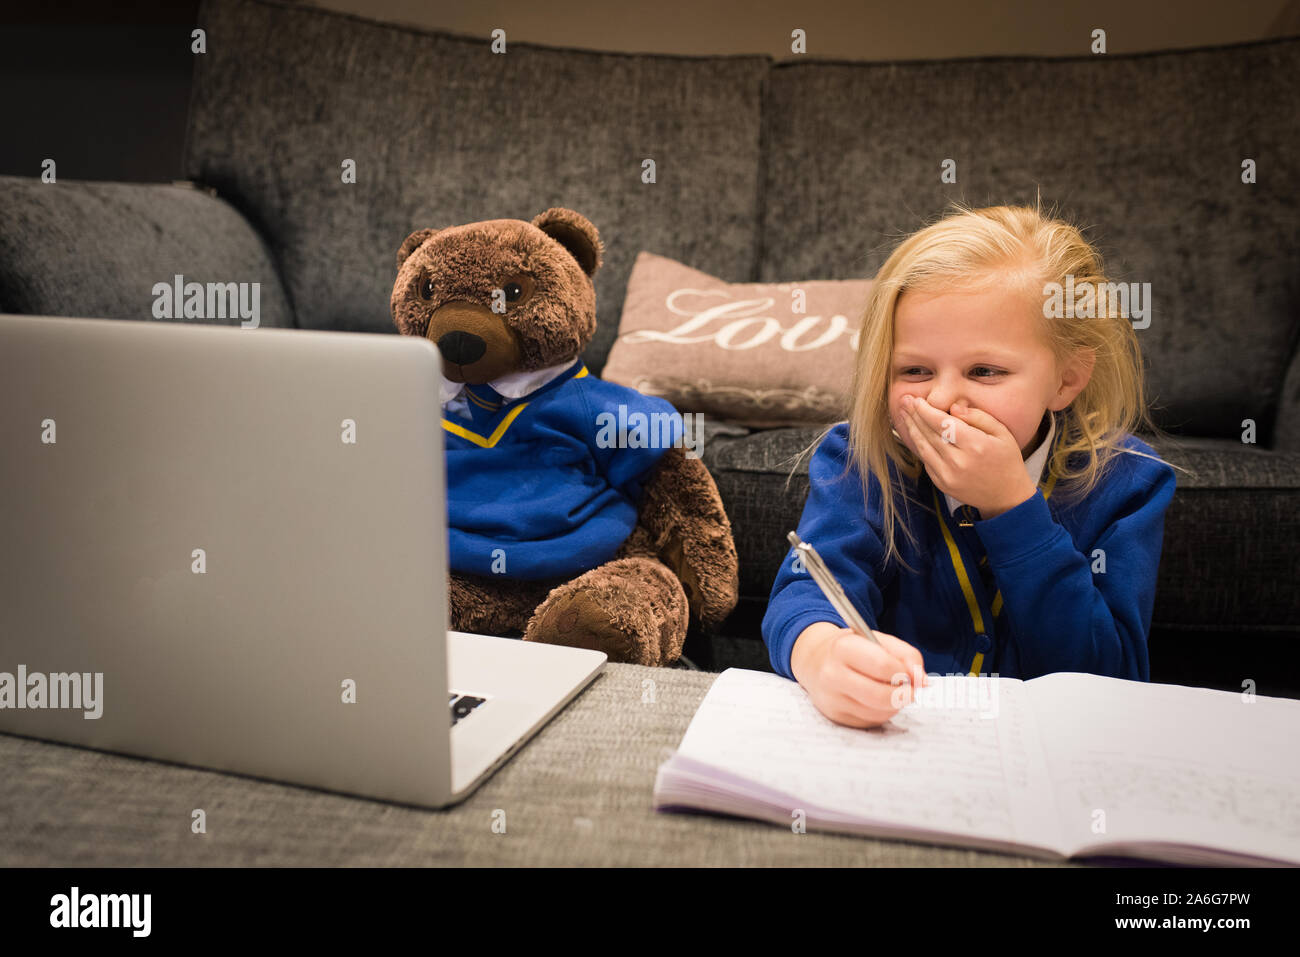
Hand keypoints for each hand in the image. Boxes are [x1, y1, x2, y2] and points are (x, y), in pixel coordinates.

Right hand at [790, 622, 928, 727]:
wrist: (815, 661)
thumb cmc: (853, 649)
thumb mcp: (878, 640)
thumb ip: (906, 655)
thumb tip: (923, 681)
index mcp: (843, 648)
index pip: (883, 665)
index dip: (904, 673)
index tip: (911, 674)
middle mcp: (832, 674)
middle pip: (881, 695)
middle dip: (904, 694)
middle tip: (909, 689)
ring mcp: (832, 698)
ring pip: (879, 712)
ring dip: (894, 704)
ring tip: (891, 691)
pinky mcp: (835, 716)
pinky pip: (871, 721)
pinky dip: (882, 712)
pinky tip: (876, 700)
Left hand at [899, 395, 1036, 517]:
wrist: (1006, 497)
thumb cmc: (1006, 460)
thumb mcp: (1002, 433)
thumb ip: (978, 417)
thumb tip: (954, 407)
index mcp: (975, 446)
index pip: (942, 423)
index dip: (926, 410)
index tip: (917, 399)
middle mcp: (959, 461)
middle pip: (929, 434)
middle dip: (914, 416)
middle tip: (904, 401)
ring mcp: (948, 475)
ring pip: (923, 448)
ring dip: (911, 429)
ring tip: (904, 414)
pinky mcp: (942, 484)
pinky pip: (926, 461)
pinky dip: (918, 445)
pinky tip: (914, 433)